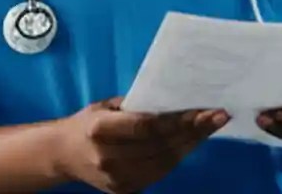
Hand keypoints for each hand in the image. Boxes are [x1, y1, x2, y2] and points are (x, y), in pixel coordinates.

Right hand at [57, 97, 228, 193]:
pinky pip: (159, 173)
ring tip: (210, 127)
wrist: (62, 155)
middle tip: (218, 116)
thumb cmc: (88, 123)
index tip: (204, 109)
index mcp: (101, 129)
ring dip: (191, 144)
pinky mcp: (124, 190)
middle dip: (193, 131)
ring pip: (165, 162)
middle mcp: (108, 157)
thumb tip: (175, 97)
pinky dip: (178, 157)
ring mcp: (117, 178)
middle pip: (161, 145)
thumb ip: (137, 106)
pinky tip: (191, 142)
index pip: (148, 126)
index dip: (179, 120)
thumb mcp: (107, 106)